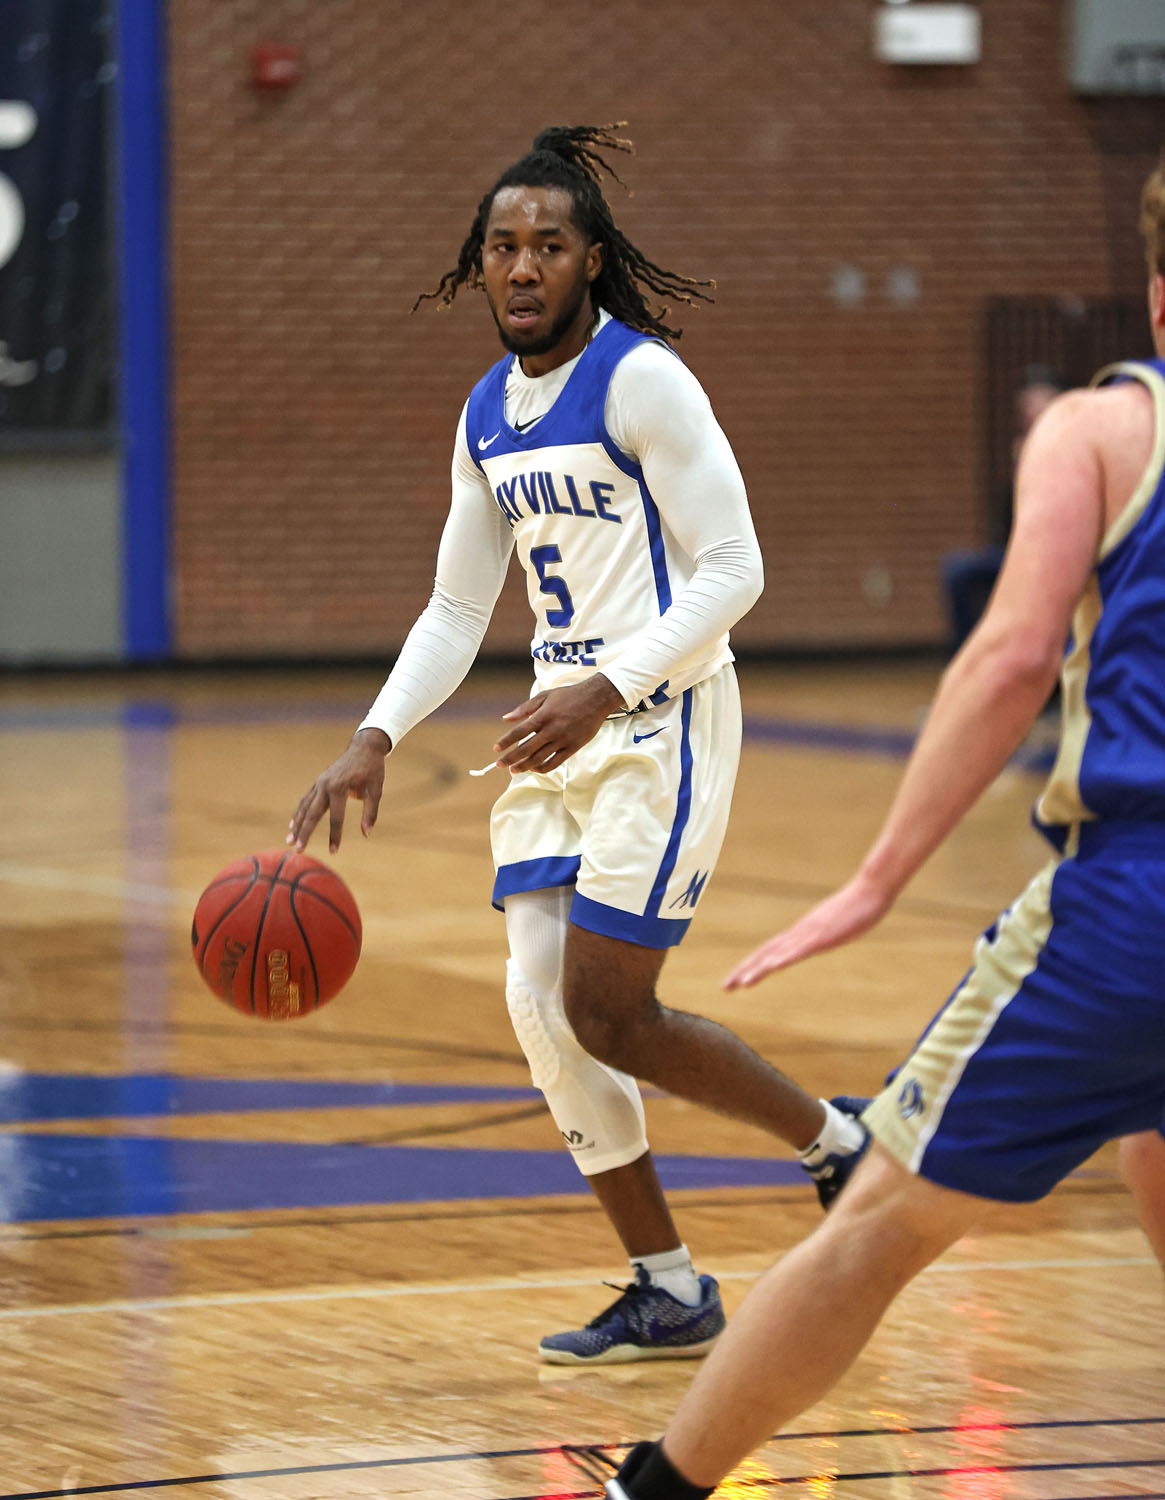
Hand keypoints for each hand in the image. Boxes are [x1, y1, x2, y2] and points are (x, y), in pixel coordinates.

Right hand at [287, 727, 390, 853]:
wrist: (363, 747)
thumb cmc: (372, 769)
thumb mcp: (376, 790)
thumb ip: (370, 812)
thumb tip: (366, 833)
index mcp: (340, 788)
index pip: (336, 818)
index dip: (335, 836)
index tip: (334, 852)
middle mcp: (325, 786)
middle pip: (312, 814)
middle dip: (304, 833)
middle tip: (297, 849)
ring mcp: (319, 783)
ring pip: (304, 807)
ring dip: (296, 825)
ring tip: (289, 841)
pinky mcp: (318, 783)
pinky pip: (305, 800)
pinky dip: (298, 813)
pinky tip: (292, 825)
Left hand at [493, 675, 624, 773]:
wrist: (596, 699)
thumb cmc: (569, 696)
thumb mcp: (545, 696)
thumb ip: (525, 708)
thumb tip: (506, 718)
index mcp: (543, 715)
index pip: (520, 732)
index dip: (506, 741)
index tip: (496, 748)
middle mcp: (552, 729)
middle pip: (527, 749)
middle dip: (511, 758)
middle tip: (500, 764)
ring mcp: (563, 740)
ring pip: (540, 758)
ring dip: (524, 766)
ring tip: (514, 770)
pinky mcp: (573, 747)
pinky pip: (555, 762)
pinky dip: (543, 768)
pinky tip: (534, 769)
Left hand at [723, 869, 894, 989]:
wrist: (870, 889)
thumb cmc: (857, 906)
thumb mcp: (836, 925)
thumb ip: (824, 933)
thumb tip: (819, 939)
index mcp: (801, 932)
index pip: (770, 950)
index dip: (752, 964)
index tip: (736, 979)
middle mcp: (799, 932)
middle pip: (766, 953)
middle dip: (744, 970)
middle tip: (725, 987)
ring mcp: (809, 934)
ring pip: (777, 954)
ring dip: (757, 969)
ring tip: (739, 984)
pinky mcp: (822, 936)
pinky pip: (799, 951)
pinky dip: (782, 960)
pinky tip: (770, 968)